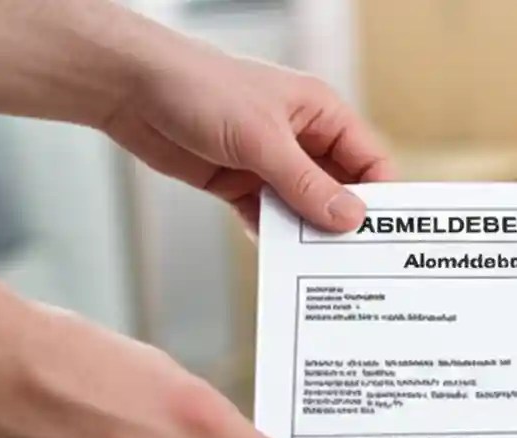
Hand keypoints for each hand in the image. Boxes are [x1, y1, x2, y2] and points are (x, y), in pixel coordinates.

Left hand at [100, 26, 394, 232]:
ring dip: (307, 235)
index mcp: (319, 112)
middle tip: (353, 261)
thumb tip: (349, 217)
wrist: (134, 91)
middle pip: (338, 188)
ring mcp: (269, 163)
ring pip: (302, 208)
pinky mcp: (238, 183)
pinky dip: (273, 237)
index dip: (379, 195)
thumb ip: (306, 183)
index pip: (367, 158)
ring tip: (319, 269)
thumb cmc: (201, 90)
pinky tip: (279, 260)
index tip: (383, 235)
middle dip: (343, 221)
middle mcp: (300, 138)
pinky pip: (267, 217)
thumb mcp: (262, 139)